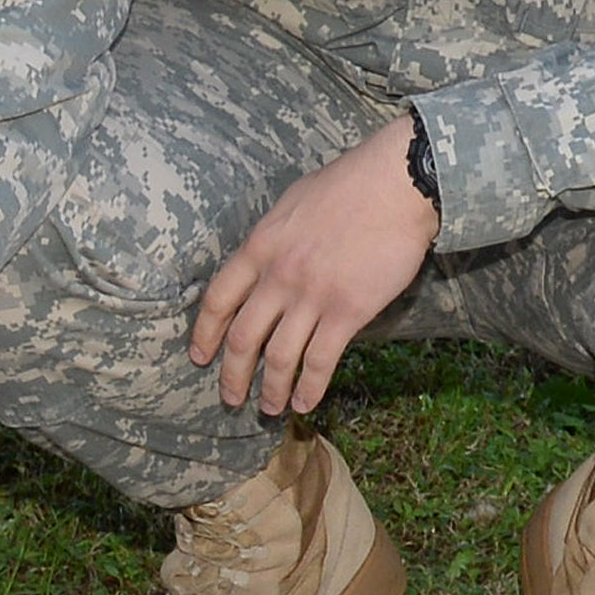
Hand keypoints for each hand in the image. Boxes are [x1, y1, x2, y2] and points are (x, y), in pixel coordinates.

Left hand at [188, 115, 440, 416]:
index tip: (199, 356)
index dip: (205, 333)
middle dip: (233, 374)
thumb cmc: (347, 187)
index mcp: (259, 249)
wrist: (395, 185)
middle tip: (230, 397)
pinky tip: (305, 403)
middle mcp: (278, 277)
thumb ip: (272, 241)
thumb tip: (264, 261)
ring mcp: (311, 297)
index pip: (218, 300)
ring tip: (269, 408)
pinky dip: (309, 387)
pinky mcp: (347, 312)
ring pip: (280, 357)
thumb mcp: (290, 206)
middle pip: (243, 338)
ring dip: (272, 389)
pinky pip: (320, 360)